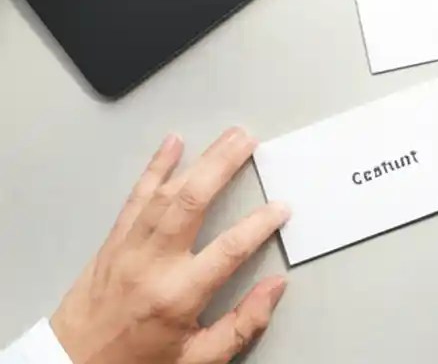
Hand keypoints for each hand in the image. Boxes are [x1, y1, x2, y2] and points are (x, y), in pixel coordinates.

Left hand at [50, 128, 290, 363]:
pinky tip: (172, 145)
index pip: (229, 249)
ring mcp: (129, 248)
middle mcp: (152, 264)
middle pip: (193, 202)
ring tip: (226, 137)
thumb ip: (242, 326)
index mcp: (178, 296)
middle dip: (223, 166)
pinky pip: (136, 196)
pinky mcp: (113, 241)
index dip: (260, 224)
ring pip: (167, 192)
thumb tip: (275, 289)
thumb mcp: (197, 360)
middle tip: (248, 142)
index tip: (282, 208)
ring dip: (199, 159)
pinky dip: (156, 167)